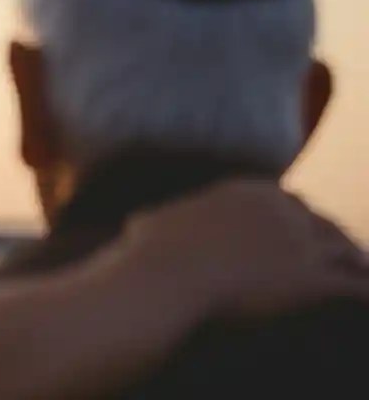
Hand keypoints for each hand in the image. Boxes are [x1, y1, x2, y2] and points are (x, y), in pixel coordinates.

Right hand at [122, 179, 368, 319]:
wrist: (166, 277)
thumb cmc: (149, 254)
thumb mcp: (153, 223)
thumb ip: (161, 219)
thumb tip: (139, 224)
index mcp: (249, 192)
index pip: (291, 202)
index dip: (304, 219)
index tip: (309, 232)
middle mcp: (282, 210)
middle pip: (325, 224)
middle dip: (338, 239)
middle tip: (348, 256)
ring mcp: (301, 243)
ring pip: (347, 252)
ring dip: (361, 265)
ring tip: (366, 275)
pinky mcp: (312, 279)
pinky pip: (355, 287)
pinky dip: (368, 293)